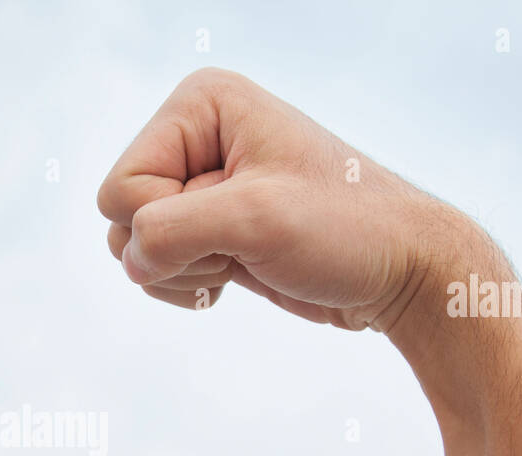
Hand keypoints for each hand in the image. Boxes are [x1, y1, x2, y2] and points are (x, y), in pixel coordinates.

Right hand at [97, 67, 460, 332]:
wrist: (400, 270)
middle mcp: (194, 137)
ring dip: (187, 271)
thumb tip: (130, 260)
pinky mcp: (209, 228)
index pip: (123, 186)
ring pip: (134, 249)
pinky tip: (243, 271)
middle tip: (246, 240)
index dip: (170, 221)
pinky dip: (193, 284)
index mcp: (201, 105)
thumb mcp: (257, 219)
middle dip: (179, 248)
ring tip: (249, 255)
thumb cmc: (346, 230)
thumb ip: (172, 232)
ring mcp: (199, 185)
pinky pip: (157, 268)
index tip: (240, 217)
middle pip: (121, 217)